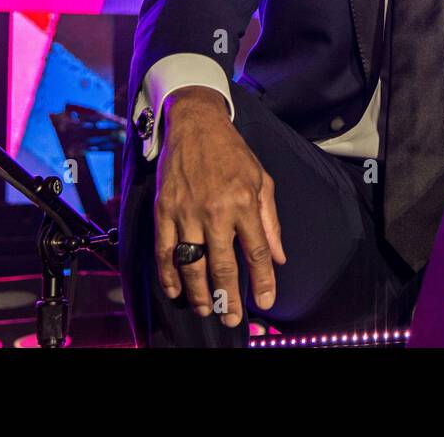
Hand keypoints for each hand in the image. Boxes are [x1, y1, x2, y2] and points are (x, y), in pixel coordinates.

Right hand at [153, 86, 285, 327]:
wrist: (195, 124)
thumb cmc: (232, 152)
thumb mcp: (262, 179)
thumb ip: (271, 221)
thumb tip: (279, 258)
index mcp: (244, 202)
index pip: (257, 251)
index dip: (263, 280)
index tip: (266, 302)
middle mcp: (215, 210)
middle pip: (222, 265)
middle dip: (229, 298)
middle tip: (232, 319)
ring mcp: (186, 211)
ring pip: (191, 264)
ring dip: (198, 293)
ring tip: (206, 309)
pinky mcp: (164, 210)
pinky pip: (164, 250)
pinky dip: (168, 275)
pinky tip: (175, 291)